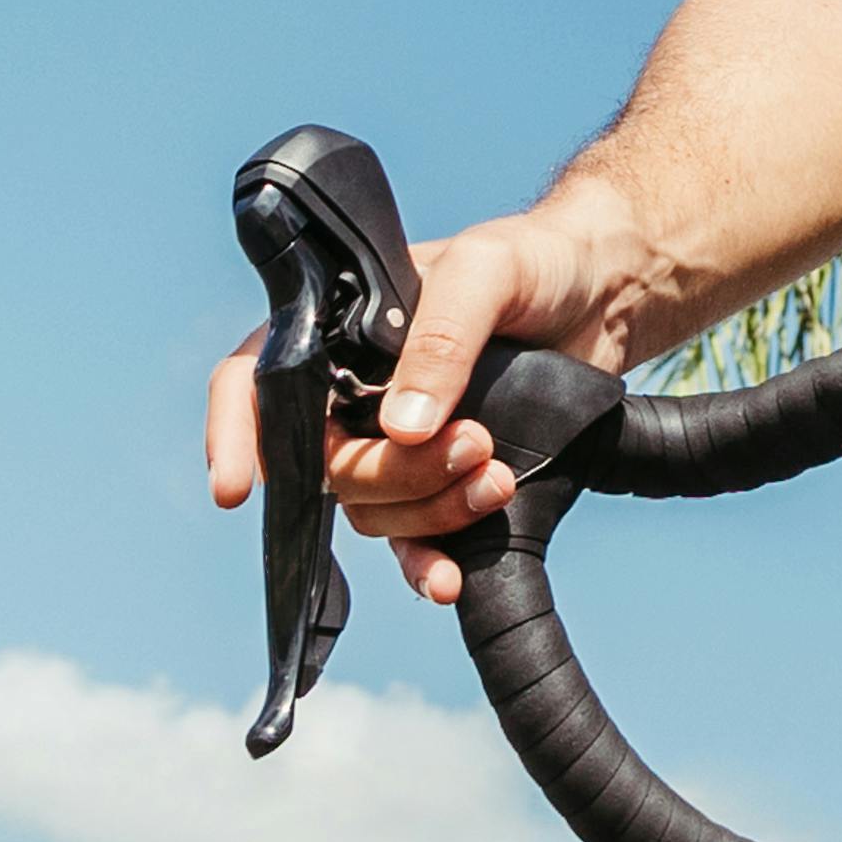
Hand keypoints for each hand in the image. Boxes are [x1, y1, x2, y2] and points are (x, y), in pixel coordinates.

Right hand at [204, 196, 643, 607]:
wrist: (606, 292)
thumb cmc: (533, 260)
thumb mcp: (486, 271)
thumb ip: (441, 340)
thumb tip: (402, 430)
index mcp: (338, 327)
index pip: (256, 379)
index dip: (235, 432)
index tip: (236, 489)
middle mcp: (354, 390)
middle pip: (326, 463)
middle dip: (392, 473)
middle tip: (473, 446)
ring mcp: (395, 440)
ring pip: (370, 507)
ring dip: (428, 509)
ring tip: (499, 477)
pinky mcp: (441, 480)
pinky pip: (412, 540)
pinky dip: (426, 564)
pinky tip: (450, 582)